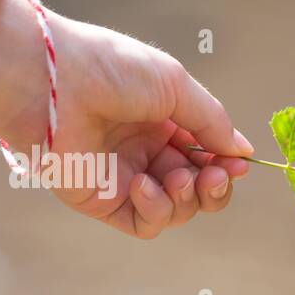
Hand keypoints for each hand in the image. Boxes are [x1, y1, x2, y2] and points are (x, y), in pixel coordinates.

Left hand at [0, 0, 253, 238]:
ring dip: (188, 198)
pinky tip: (144, 186)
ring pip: (177, 210)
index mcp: (163, 121)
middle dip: (215, 187)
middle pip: (198, 188)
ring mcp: (125, 178)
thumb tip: (243, 151)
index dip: (226, 164)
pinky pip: (145, 224)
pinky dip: (156, 211)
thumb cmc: (110, 70)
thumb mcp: (174, 86)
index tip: (240, 165)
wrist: (51, 82)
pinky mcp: (102, 202)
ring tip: (178, 177)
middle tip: (214, 176)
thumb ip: (211, 121)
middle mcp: (146, 151)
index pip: (207, 155)